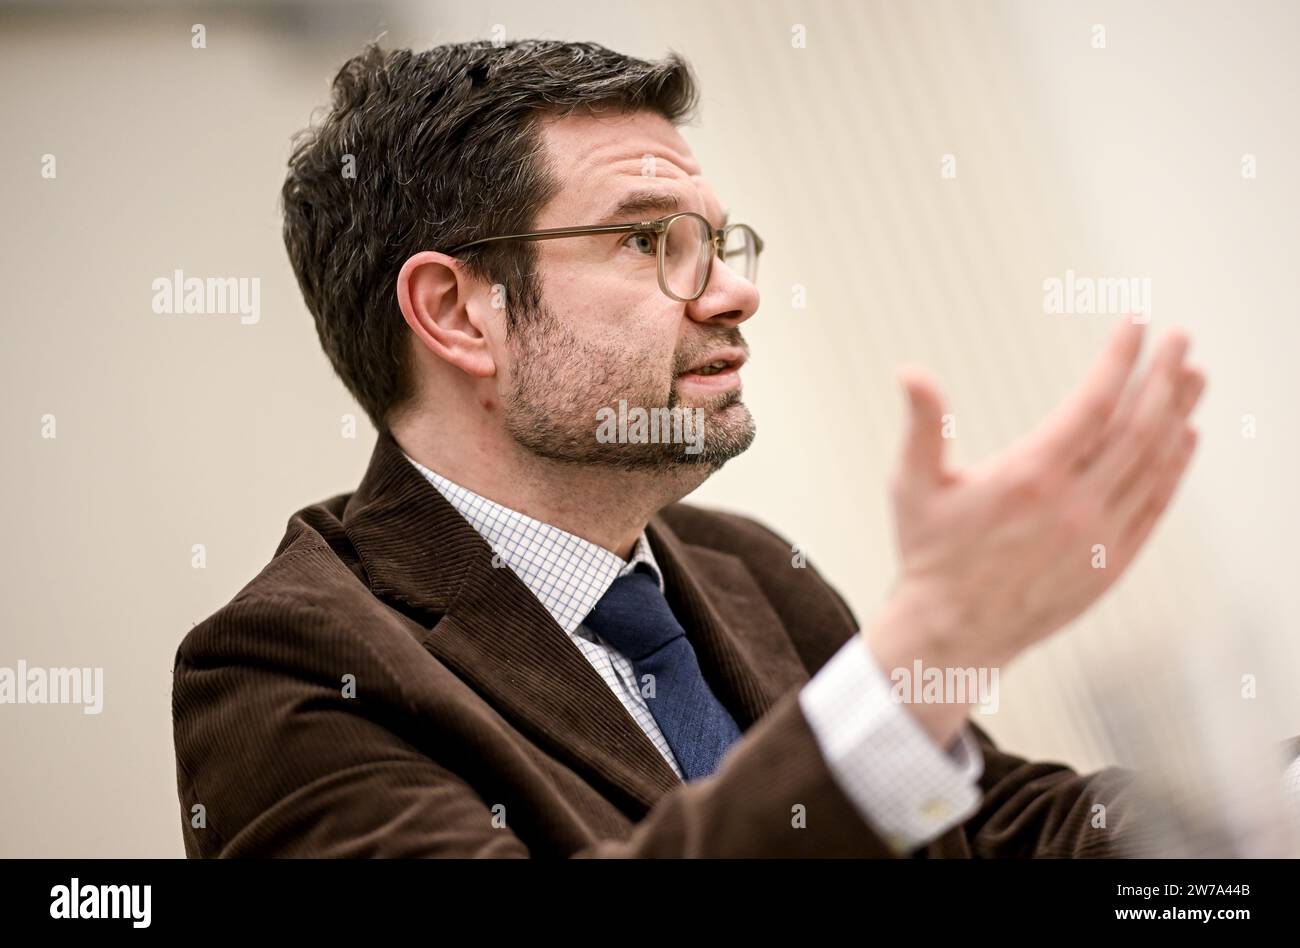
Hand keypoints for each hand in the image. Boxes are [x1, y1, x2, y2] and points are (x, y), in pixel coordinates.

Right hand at [865, 321, 1203, 742]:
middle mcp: (1073, 506)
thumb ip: (922, 425)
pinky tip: (1184, 437)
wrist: (951, 635)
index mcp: (1028, 477)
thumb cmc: (929, 554)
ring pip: (1152, 464)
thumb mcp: (912, 485)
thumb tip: (910, 372)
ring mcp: (1098, 537)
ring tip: (1191, 377)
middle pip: (1137, 428)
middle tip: (1181, 339)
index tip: (1135, 324)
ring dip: (1177, 415)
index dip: (1119, 359)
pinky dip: (1174, 468)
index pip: (1092, 403)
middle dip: (1163, 377)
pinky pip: (1154, 506)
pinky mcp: (1110, 565)